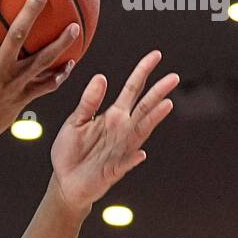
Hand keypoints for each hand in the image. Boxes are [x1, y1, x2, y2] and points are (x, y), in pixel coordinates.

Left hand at [50, 50, 178, 215]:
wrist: (64, 182)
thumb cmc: (70, 152)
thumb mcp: (75, 121)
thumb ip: (89, 102)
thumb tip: (101, 77)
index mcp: (113, 115)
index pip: (132, 89)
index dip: (143, 72)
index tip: (156, 56)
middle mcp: (122, 130)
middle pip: (144, 107)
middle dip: (158, 92)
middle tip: (173, 77)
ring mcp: (121, 149)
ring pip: (141, 131)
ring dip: (154, 119)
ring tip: (167, 104)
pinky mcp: (114, 170)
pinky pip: (125, 163)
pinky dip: (132, 158)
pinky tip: (140, 153)